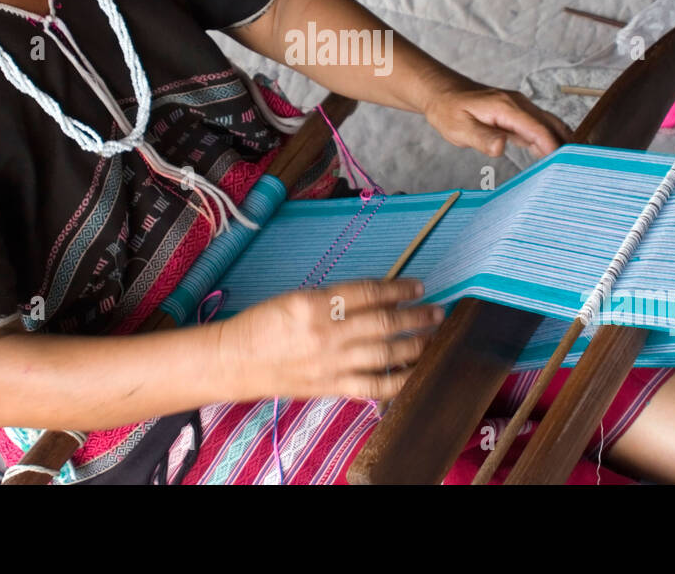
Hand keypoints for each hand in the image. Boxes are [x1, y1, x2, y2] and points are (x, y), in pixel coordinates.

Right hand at [217, 279, 442, 400]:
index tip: (418, 286)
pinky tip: (416, 372)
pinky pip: (373, 387)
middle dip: (417, 317)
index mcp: (315, 304)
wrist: (236, 361)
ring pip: (385, 354)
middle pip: (384, 324)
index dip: (399, 288)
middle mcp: (326, 334)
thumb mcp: (297, 297)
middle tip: (437, 311)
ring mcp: (330, 364)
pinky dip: (399, 380)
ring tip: (434, 336)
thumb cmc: (264, 323)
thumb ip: (337, 298)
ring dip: (416, 344)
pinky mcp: (331, 388)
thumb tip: (380, 297)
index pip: (369, 293)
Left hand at [423, 80, 573, 157]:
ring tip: (572, 166)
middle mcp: (518, 105)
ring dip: (560, 143)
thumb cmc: (448, 110)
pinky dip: (548, 140)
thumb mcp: (458, 128)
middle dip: (566, 145)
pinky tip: (554, 157)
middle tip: (578, 168)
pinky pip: (538, 127)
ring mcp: (519, 108)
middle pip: (551, 125)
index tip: (565, 165)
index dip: (553, 147)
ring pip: (548, 125)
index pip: (538, 129)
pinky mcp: (516, 115)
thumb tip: (501, 147)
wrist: (442, 92)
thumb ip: (481, 138)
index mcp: (506, 107)